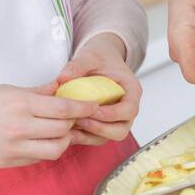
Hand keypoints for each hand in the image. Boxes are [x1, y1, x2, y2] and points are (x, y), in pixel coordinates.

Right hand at [0, 83, 97, 167]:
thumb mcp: (4, 89)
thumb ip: (36, 92)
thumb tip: (59, 88)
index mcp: (18, 104)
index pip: (63, 109)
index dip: (83, 107)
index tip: (94, 105)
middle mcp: (17, 128)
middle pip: (63, 131)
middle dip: (73, 123)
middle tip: (73, 115)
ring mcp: (12, 148)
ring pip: (55, 150)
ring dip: (62, 140)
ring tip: (58, 130)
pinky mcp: (6, 162)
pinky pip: (37, 158)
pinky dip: (44, 149)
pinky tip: (39, 139)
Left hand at [54, 32, 140, 146]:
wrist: (100, 59)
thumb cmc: (101, 58)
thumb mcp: (90, 56)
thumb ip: (78, 65)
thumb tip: (62, 78)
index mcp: (131, 90)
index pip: (130, 109)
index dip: (113, 114)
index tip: (93, 110)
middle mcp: (127, 108)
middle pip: (122, 129)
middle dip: (101, 128)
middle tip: (81, 119)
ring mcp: (117, 118)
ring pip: (110, 137)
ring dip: (91, 135)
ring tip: (73, 124)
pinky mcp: (104, 124)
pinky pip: (97, 138)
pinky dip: (84, 137)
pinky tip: (69, 129)